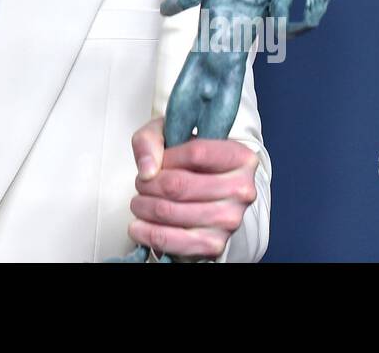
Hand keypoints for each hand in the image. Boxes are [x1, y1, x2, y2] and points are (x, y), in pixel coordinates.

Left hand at [128, 116, 258, 260]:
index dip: (166, 157)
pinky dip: (149, 233)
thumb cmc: (188, 160)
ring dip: (144, 207)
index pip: (196, 153)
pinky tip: (137, 227)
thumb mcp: (168, 134)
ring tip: (139, 202)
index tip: (157, 161)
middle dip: (148, 184)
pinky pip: (174, 241)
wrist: (203, 191)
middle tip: (141, 183)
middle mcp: (241, 190)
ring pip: (171, 212)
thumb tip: (147, 170)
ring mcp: (230, 220)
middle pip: (180, 185)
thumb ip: (151, 141)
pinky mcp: (215, 244)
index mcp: (240, 157)